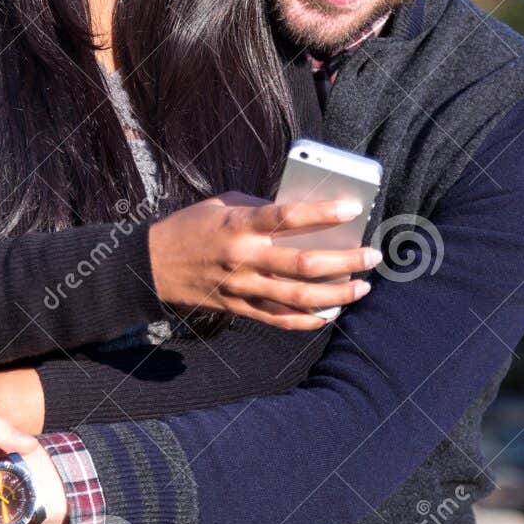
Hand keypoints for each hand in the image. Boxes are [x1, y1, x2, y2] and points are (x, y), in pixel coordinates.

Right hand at [147, 191, 380, 330]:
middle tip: (372, 256)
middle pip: (305, 263)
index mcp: (239, 224)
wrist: (152, 265)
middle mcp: (244, 257)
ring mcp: (242, 287)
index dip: (324, 213)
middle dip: (345, 261)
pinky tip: (330, 313)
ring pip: (299, 297)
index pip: (288, 216)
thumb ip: (260, 207)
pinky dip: (309, 320)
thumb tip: (302, 213)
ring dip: (337, 294)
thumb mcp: (222, 204)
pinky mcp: (238, 308)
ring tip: (362, 286)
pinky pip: (280, 319)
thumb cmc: (190, 227)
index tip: (354, 209)